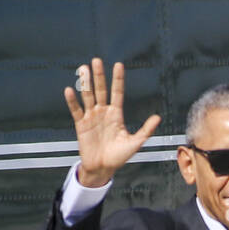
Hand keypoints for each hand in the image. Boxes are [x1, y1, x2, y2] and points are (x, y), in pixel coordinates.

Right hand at [64, 58, 160, 187]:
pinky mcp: (81, 125)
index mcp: (116, 114)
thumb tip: (158, 117)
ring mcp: (91, 117)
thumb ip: (146, 130)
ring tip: (83, 69)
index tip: (118, 65)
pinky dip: (72, 101)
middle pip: (101, 90)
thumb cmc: (119, 157)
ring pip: (88, 96)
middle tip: (96, 60)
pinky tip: (70, 90)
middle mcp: (103, 112)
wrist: (103, 168)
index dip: (118, 79)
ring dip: (85, 83)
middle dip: (99, 76)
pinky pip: (76, 110)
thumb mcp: (135, 143)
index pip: (117, 92)